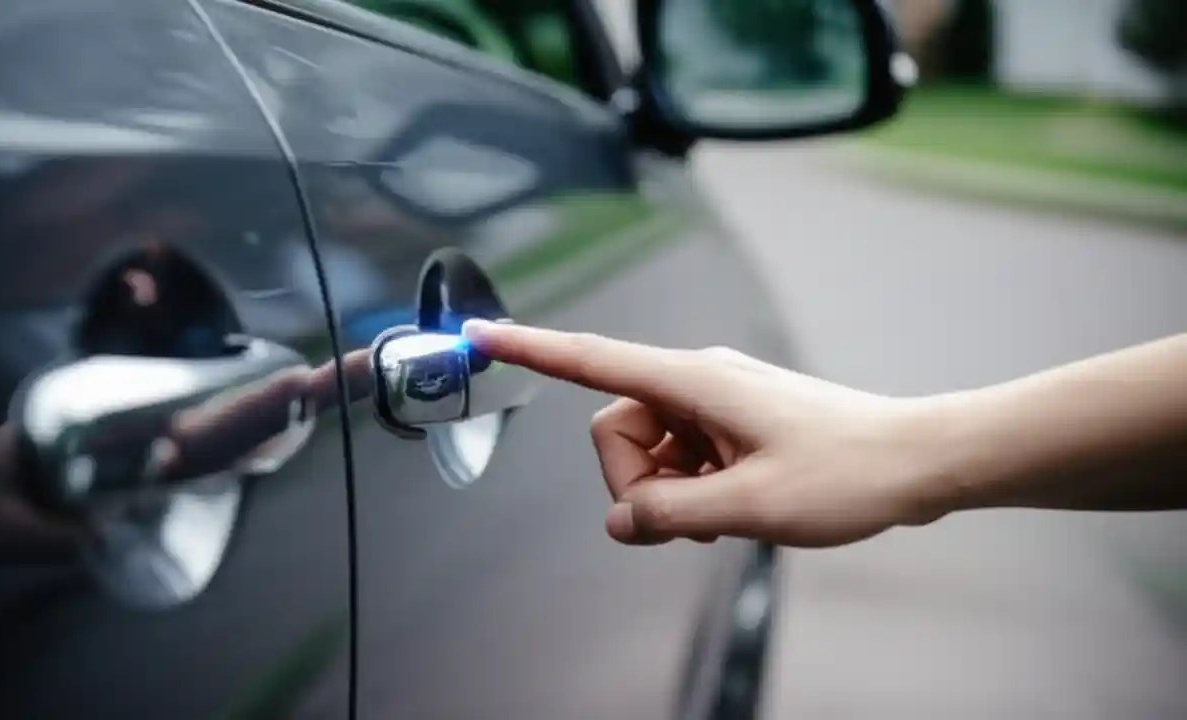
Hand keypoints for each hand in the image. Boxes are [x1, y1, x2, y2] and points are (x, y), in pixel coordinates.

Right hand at [463, 321, 944, 546]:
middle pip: (615, 428)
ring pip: (648, 449)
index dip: (531, 349)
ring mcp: (716, 401)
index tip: (481, 336)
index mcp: (693, 381)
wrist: (916, 459)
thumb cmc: (847, 471)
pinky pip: (681, 455)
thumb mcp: (748, 507)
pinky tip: (736, 504)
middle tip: (693, 516)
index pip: (592, 360)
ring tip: (728, 512)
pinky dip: (693, 487)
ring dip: (671, 491)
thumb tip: (620, 521)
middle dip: (637, 482)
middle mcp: (698, 381)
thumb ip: (668, 515)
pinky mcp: (732, 421)